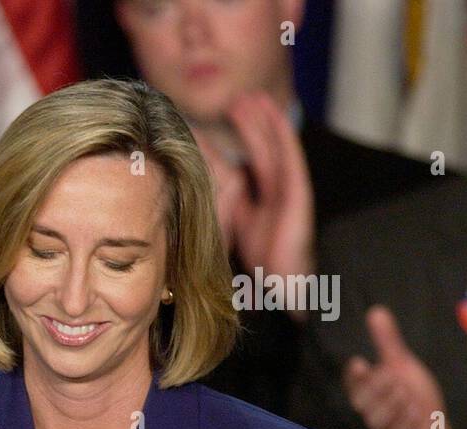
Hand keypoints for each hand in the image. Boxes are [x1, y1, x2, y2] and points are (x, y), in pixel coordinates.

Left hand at [195, 93, 315, 297]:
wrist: (275, 292)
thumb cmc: (247, 272)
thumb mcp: (216, 233)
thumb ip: (199, 212)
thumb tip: (168, 190)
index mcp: (244, 210)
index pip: (228, 171)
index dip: (217, 151)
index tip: (200, 127)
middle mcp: (264, 199)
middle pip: (253, 154)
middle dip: (244, 128)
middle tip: (231, 101)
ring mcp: (282, 196)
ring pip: (271, 150)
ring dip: (261, 122)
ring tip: (251, 97)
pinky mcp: (297, 195)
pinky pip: (289, 158)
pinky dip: (282, 134)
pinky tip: (272, 113)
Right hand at [343, 305, 454, 428]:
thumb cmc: (411, 396)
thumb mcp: (401, 365)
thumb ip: (387, 341)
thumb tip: (376, 310)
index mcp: (369, 390)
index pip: (353, 383)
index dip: (355, 376)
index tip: (360, 363)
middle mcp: (372, 410)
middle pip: (362, 402)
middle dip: (375, 389)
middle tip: (393, 377)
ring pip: (377, 421)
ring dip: (392, 407)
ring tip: (407, 397)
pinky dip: (408, 425)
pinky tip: (417, 414)